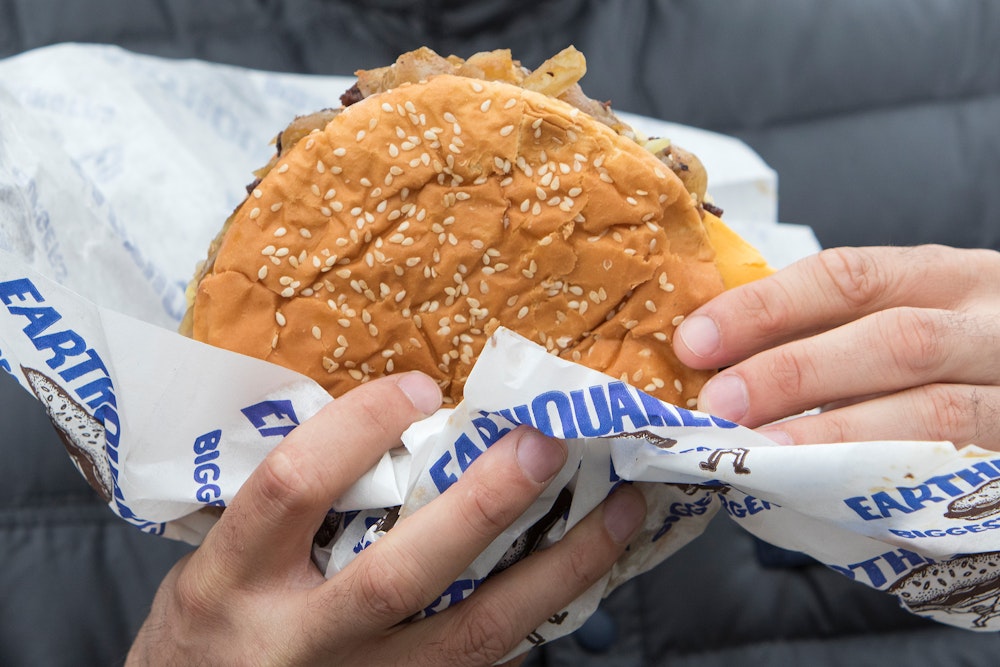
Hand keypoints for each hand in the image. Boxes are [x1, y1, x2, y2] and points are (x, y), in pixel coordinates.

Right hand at [127, 372, 645, 666]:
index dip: (359, 428)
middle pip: (400, 572)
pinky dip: (541, 617)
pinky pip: (485, 666)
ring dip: (557, 569)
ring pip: (473, 634)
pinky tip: (582, 574)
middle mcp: (298, 640)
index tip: (422, 387)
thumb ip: (287, 510)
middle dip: (481, 504)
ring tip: (617, 513)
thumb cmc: (207, 636)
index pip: (293, 487)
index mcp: (232, 580)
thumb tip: (396, 430)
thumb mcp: (217, 563)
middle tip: (545, 443)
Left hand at [673, 245, 999, 447]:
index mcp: (947, 278)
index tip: (695, 339)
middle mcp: (992, 326)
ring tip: (763, 452)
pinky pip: (959, 468)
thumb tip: (715, 357)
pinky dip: (884, 476)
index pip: (850, 275)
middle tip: (719, 402)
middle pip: (896, 339)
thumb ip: (828, 331)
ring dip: (836, 432)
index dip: (766, 307)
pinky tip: (828, 487)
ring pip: (936, 410)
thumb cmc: (947, 365)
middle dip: (795, 370)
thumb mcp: (900, 322)